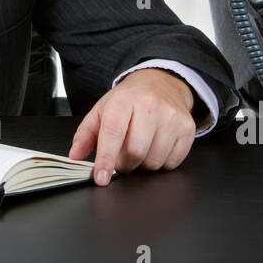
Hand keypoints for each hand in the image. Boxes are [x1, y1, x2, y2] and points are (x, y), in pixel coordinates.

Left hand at [68, 68, 196, 185]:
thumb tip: (75, 155)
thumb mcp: (102, 111)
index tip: (101, 177)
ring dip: (143, 163)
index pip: (113, 133)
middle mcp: (150, 105)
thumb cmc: (129, 101)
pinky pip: (172, 162)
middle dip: (125, 163)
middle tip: (122, 155)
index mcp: (124, 100)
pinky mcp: (187, 128)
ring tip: (141, 146)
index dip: (105, 159)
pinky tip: (157, 145)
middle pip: (135, 152)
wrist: (160, 84)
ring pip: (154, 161)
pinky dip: (161, 162)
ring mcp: (172, 116)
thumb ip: (85, 134)